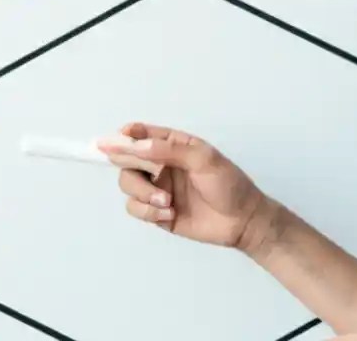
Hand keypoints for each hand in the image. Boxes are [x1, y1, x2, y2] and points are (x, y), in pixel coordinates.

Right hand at [96, 121, 276, 252]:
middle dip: (129, 165)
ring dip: (143, 194)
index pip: (142, 134)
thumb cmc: (228, 184)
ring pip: (127, 184)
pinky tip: (168, 214)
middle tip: (146, 174)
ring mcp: (157, 188)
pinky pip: (134, 208)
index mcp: (174, 145)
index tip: (116, 139)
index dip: (125, 135)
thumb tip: (137, 144)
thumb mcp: (204, 159)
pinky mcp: (156, 212)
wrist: (241, 222)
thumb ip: (169, 150)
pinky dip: (147, 212)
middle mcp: (161, 164)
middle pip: (126, 159)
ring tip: (167, 203)